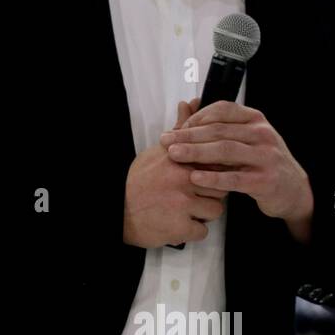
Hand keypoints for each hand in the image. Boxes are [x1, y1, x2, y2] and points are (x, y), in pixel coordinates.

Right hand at [123, 104, 227, 248]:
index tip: (206, 175)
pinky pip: (203, 231)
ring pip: (215, 210)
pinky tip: (178, 223)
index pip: (215, 160)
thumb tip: (192, 103)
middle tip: (191, 194)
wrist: (115, 210)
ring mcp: (183, 204)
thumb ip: (180, 129)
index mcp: (179, 158)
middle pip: (219, 186)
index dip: (214, 170)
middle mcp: (183, 178)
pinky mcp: (181, 227)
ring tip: (184, 209)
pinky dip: (193, 230)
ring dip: (203, 212)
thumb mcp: (157, 150)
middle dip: (210, 192)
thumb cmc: (138, 181)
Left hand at [158, 101, 312, 228]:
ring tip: (174, 155)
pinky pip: (234, 178)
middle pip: (219, 130)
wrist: (292, 190)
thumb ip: (216, 124)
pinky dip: (213, 177)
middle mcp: (262, 134)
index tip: (176, 127)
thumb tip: (184, 105)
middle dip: (188, 135)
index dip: (196, 117)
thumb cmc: (261, 161)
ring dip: (196, 152)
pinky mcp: (265, 180)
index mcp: (255, 120)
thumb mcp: (243, 138)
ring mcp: (266, 157)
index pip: (222, 110)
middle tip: (166, 141)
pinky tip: (194, 178)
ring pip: (225, 151)